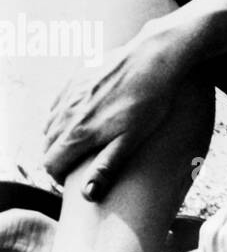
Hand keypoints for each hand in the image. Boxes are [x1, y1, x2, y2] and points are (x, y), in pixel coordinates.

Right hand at [43, 23, 192, 198]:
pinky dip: (63, 113)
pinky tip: (82, 114)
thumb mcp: (133, 138)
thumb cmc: (150, 100)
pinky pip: (58, 101)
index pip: (51, 164)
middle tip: (79, 161)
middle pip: (48, 145)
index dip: (61, 176)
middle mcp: (67, 113)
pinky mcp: (77, 76)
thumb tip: (87, 194)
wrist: (155, 57)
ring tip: (81, 140)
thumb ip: (107, 166)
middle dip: (59, 157)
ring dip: (59, 135)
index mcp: (79, 132)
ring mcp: (71, 92)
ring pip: (50, 123)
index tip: (76, 177)